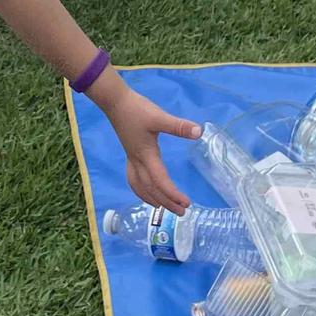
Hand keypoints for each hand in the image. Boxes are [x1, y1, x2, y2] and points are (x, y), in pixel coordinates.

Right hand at [95, 77, 200, 214]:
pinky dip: (140, 189)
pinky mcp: (130, 154)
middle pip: (151, 189)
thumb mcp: (160, 117)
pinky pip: (134, 179)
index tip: (186, 203)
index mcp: (146, 156)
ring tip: (164, 208)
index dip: (173, 194)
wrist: (116, 103)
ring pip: (140, 186)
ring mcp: (132, 158)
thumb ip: (179, 126)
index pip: (160, 181)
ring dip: (152, 199)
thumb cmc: (137, 110)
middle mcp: (138, 161)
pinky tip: (145, 190)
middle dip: (166, 202)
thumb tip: (199, 132)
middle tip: (181, 213)